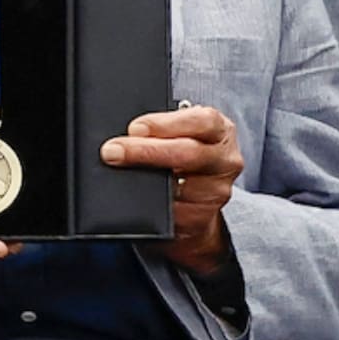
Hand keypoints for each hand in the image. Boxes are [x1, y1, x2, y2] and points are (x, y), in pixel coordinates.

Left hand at [100, 103, 242, 274]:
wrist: (197, 196)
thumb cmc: (183, 153)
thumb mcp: (180, 132)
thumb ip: (160, 128)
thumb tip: (125, 133)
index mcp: (221, 131)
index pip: (202, 121)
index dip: (166, 124)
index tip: (135, 128)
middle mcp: (225, 160)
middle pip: (188, 154)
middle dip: (146, 151)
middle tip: (113, 151)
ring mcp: (216, 191)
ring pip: (179, 187)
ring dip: (143, 182)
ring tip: (118, 173)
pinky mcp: (202, 218)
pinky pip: (172, 214)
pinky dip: (149, 205)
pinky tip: (134, 197)